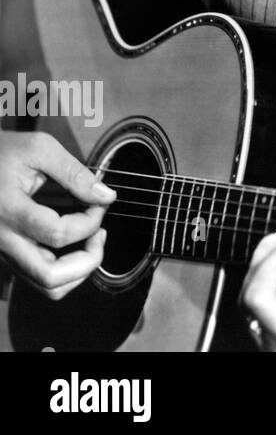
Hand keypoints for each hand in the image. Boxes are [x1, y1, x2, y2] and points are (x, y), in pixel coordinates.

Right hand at [0, 131, 113, 298]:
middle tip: (100, 234)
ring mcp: (3, 252)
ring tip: (91, 240)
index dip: (90, 221)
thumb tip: (105, 196)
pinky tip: (74, 243)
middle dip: (88, 260)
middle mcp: (3, 241)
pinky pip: (37, 277)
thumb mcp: (38, 148)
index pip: (58, 234)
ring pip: (44, 286)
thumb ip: (74, 173)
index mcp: (9, 212)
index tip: (100, 202)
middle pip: (50, 277)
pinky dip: (64, 269)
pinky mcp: (7, 254)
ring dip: (77, 270)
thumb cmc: (0, 153)